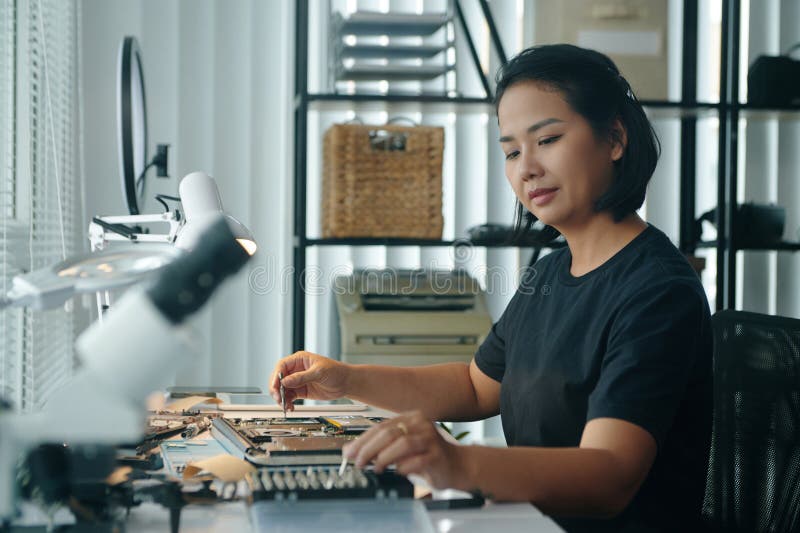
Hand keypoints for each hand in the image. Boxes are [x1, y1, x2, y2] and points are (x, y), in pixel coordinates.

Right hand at [268, 351, 349, 409]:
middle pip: (279, 378)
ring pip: (283, 389)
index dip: (276, 376)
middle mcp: (296, 370)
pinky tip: (290, 407)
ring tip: (285, 406)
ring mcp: (298, 381)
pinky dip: (287, 402)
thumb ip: (302, 377)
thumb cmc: (336, 371)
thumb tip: (286, 381)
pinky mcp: (301, 391)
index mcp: (299, 360)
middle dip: (276, 389)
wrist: (345, 383)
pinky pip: (289, 397)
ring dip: (281, 398)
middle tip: (278, 398)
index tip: (275, 386)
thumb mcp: (319, 372)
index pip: (282, 366)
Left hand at [342, 410, 468, 489]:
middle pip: (388, 433)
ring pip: (402, 444)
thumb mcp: (400, 450)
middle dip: (369, 449)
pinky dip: (404, 467)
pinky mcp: (438, 454)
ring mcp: (431, 438)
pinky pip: (417, 460)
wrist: (458, 465)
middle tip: (358, 462)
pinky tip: (398, 472)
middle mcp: (421, 423)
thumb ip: (379, 448)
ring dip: (384, 457)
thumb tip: (349, 451)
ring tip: (375, 468)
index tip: (349, 454)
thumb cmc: (427, 457)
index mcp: (410, 418)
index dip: (362, 441)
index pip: (380, 426)